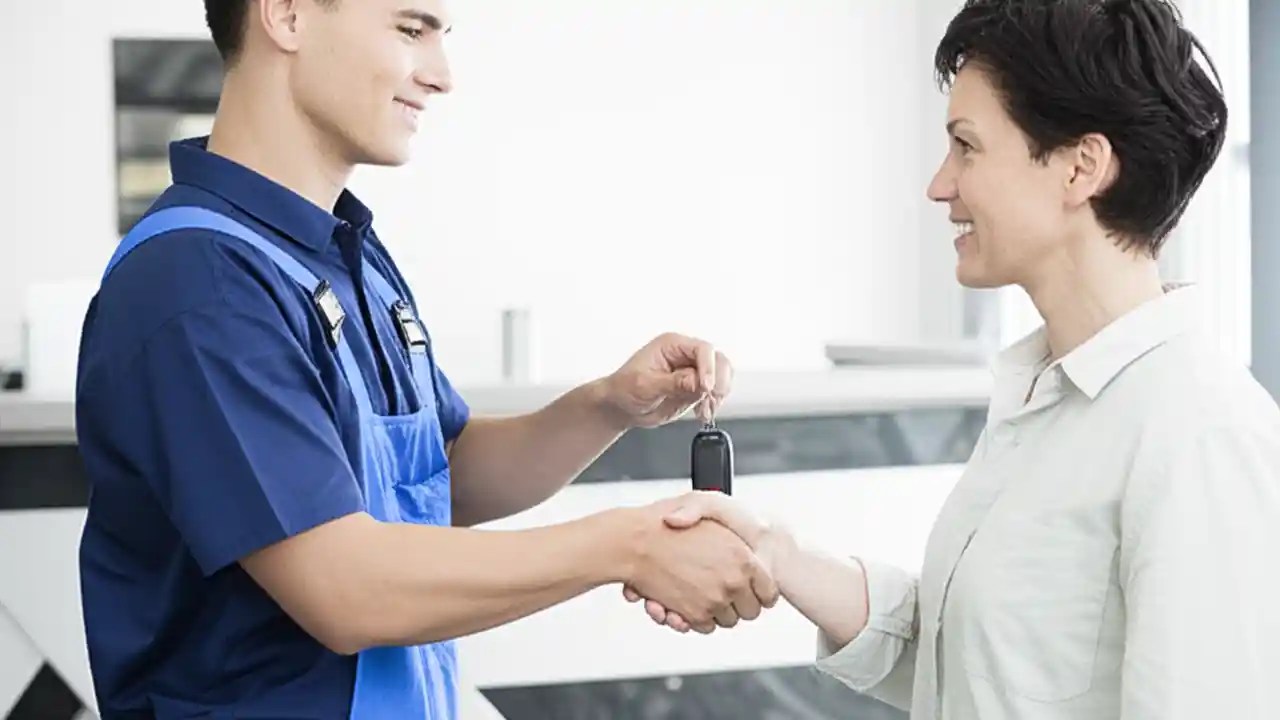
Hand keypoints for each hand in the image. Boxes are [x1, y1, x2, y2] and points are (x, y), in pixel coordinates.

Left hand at [598, 333, 732, 428]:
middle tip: (709, 398)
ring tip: (704, 409)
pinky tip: (703, 412)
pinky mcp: (696, 388)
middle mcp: (685, 355)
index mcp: (672, 345)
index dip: (708, 367)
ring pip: (721, 375)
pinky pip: (716, 392)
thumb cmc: (624, 389)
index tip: (705, 387)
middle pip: (718, 360)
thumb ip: (673, 383)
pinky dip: (714, 403)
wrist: (621, 407)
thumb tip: (696, 381)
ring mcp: (693, 372)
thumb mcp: (645, 385)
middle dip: (718, 381)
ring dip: (718, 394)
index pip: (702, 349)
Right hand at [623, 496, 778, 633]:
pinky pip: (703, 627)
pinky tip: (686, 601)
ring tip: (701, 592)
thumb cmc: (662, 521)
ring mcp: (713, 601)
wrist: (632, 541)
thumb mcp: (703, 504)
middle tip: (723, 590)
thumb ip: (729, 526)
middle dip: (738, 604)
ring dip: (716, 612)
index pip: (769, 592)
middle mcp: (732, 583)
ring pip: (727, 621)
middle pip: (750, 612)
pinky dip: (694, 619)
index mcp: (743, 558)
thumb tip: (741, 547)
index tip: (751, 590)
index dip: (760, 592)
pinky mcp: (692, 615)